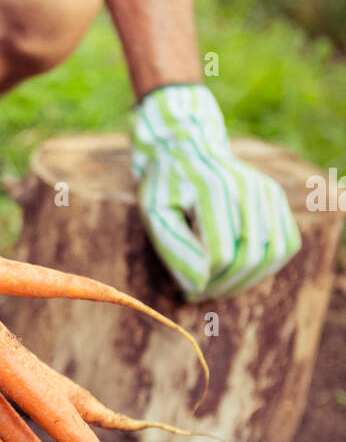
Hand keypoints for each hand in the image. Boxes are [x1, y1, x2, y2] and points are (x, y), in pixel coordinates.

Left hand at [130, 83, 299, 299]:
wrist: (186, 147)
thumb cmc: (166, 186)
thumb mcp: (154, 213)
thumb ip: (174, 249)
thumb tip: (196, 286)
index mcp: (212, 191)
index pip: (220, 255)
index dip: (203, 282)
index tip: (186, 292)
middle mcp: (247, 188)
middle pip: (249, 258)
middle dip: (224, 286)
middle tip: (201, 294)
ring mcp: (267, 191)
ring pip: (273, 255)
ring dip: (247, 281)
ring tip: (219, 285)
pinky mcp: (277, 197)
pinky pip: (287, 244)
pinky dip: (268, 266)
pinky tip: (241, 270)